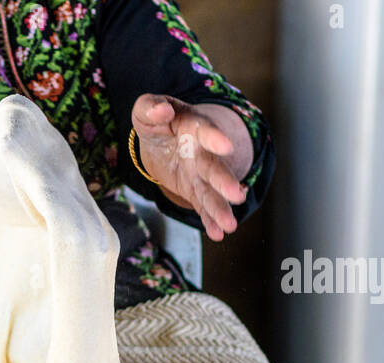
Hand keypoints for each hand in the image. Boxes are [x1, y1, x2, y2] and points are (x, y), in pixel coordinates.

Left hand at [131, 94, 251, 241]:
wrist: (162, 140)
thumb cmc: (156, 121)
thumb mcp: (146, 111)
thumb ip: (150, 107)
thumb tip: (162, 110)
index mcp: (193, 127)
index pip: (204, 131)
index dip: (214, 138)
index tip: (225, 146)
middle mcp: (201, 152)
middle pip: (213, 168)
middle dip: (224, 181)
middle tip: (237, 195)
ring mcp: (200, 173)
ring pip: (211, 192)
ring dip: (220, 209)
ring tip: (230, 226)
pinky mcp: (194, 190)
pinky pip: (202, 207)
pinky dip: (209, 221)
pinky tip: (218, 234)